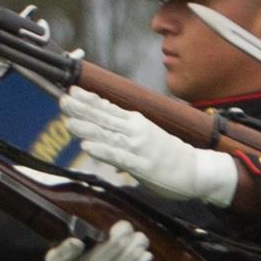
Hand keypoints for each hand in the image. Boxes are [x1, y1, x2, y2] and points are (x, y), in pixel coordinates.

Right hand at [40, 221, 153, 260]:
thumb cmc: (90, 258)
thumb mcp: (84, 246)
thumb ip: (94, 237)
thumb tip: (122, 228)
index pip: (56, 259)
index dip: (66, 252)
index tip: (77, 242)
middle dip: (116, 245)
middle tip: (129, 230)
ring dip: (131, 255)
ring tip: (141, 240)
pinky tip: (144, 258)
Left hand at [59, 88, 243, 208]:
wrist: (197, 170)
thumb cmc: (171, 155)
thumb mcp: (147, 136)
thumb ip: (123, 134)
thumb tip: (98, 135)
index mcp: (136, 121)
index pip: (108, 107)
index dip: (88, 99)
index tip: (71, 90)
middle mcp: (136, 130)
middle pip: (104, 117)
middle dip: (81, 109)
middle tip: (63, 100)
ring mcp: (138, 147)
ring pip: (107, 135)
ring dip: (87, 128)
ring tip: (68, 122)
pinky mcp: (142, 165)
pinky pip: (118, 157)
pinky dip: (102, 151)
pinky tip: (87, 147)